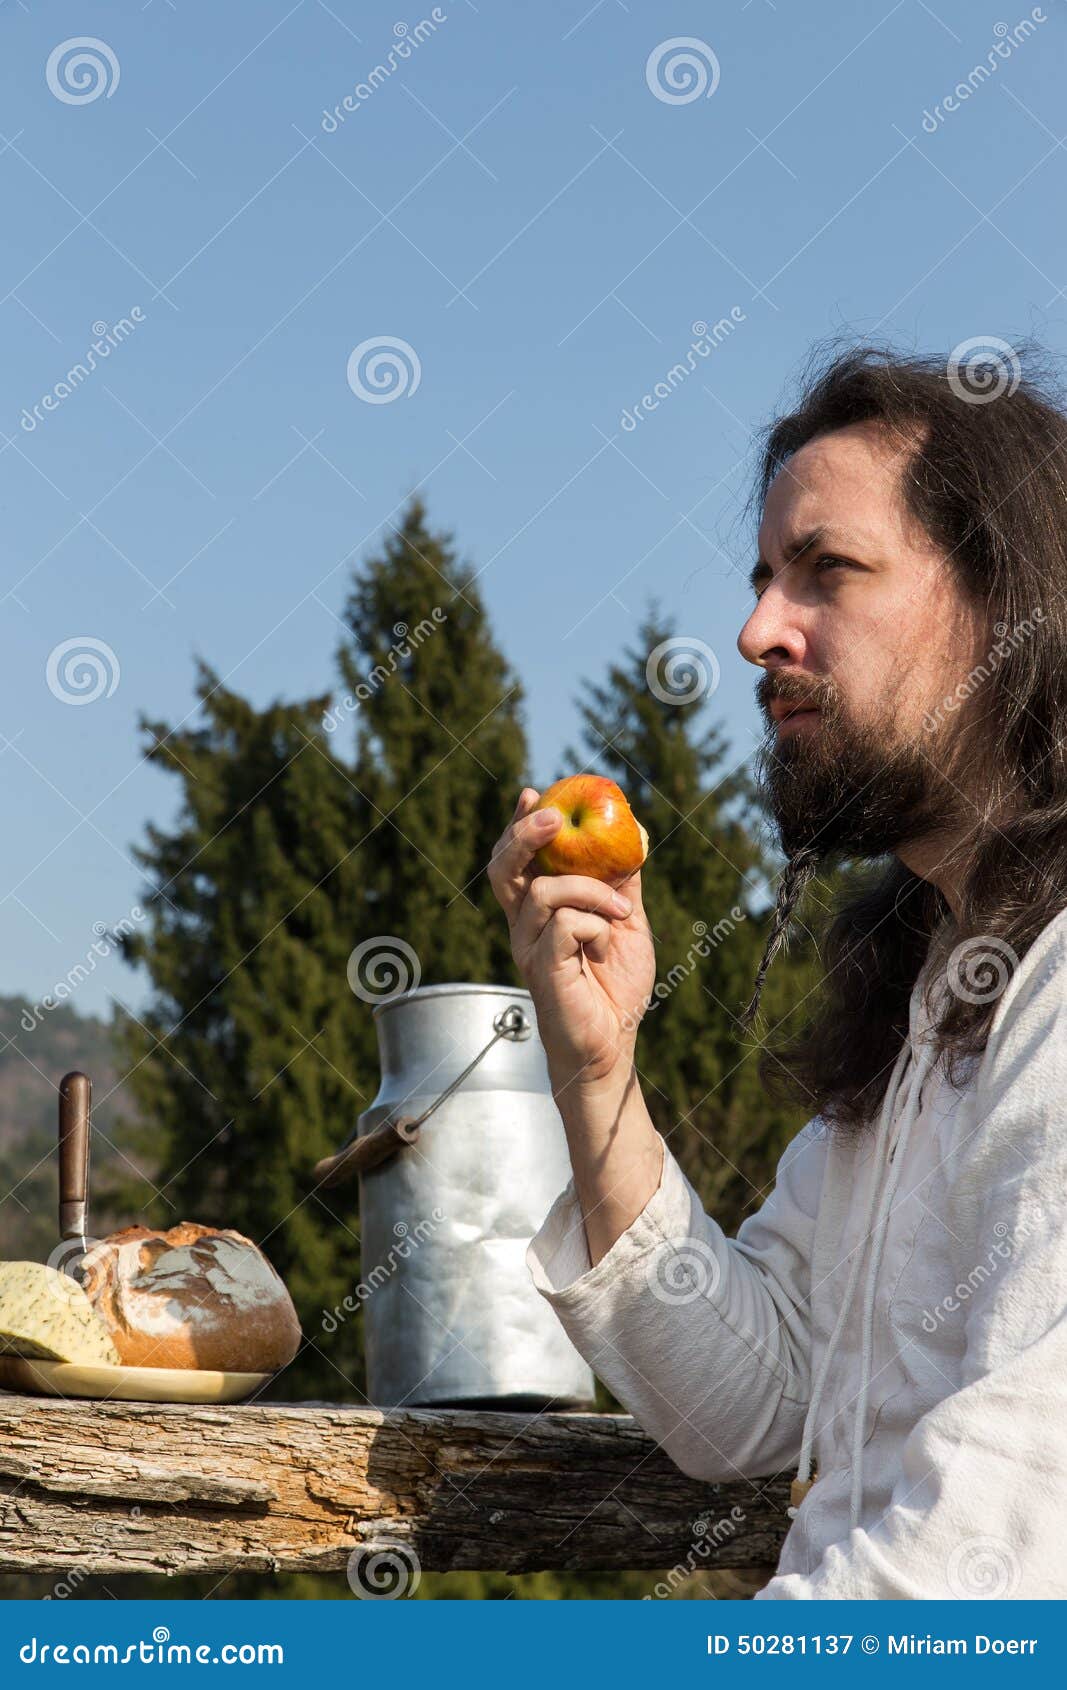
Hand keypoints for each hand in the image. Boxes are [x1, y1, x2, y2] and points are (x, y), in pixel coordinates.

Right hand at [488, 788, 655, 1093]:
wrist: (615, 1043)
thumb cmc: (616, 987)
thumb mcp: (624, 922)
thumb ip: (620, 882)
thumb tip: (634, 835)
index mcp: (537, 913)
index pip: (516, 860)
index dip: (517, 825)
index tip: (530, 793)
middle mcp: (523, 926)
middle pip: (504, 868)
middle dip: (525, 834)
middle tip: (553, 817)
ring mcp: (528, 947)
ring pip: (545, 890)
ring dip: (592, 891)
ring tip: (621, 913)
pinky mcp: (543, 968)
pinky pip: (566, 925)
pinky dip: (596, 926)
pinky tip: (606, 947)